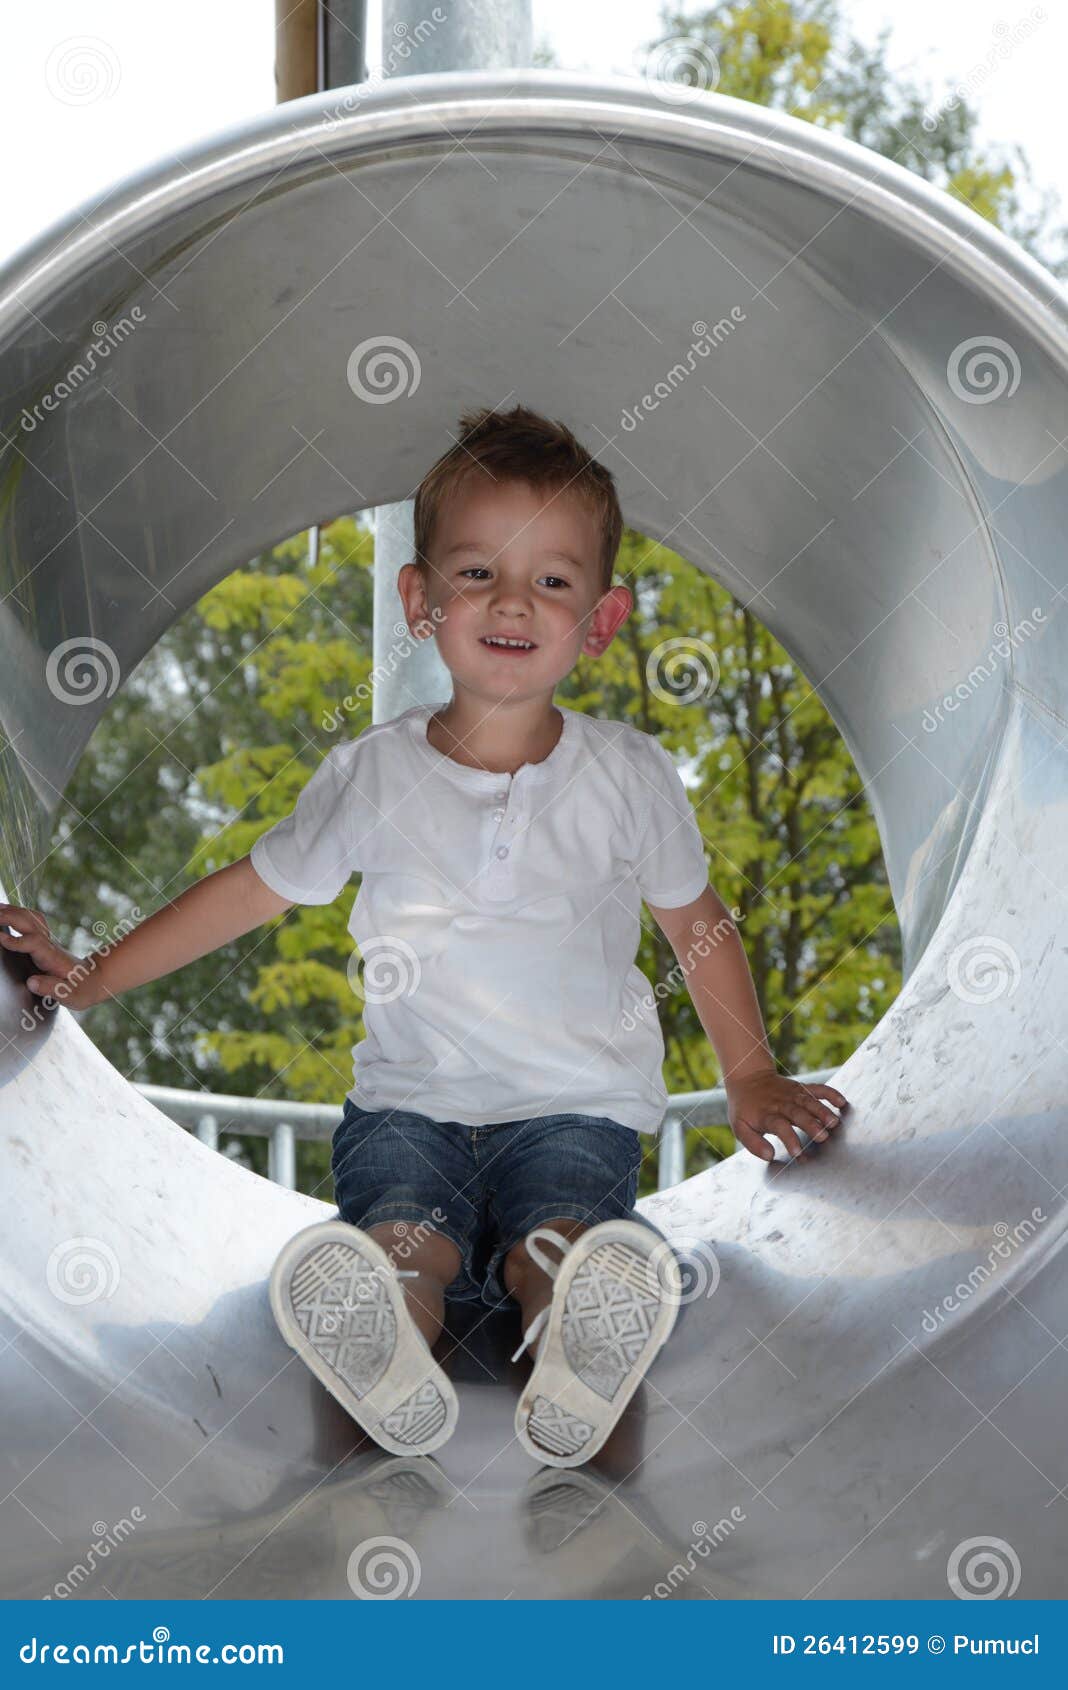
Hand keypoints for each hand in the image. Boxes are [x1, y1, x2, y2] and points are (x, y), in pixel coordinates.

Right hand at [0, 903, 87, 1003]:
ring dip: (12, 911)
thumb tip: (31, 982)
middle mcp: (49, 944)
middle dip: (8, 917)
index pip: (34, 943)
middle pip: (30, 923)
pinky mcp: (45, 939)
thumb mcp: (72, 995)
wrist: (94, 979)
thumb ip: (52, 989)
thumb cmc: (83, 988)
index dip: (17, 940)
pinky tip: (5, 913)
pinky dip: (16, 913)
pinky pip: (30, 920)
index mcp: (53, 958)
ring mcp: (47, 940)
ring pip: (30, 918)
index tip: (0, 938)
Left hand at [726, 1068, 848, 1161]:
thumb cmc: (745, 1109)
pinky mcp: (801, 1088)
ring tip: (834, 1123)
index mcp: (767, 1115)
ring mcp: (793, 1095)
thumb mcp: (740, 1127)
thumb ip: (753, 1143)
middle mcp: (782, 1104)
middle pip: (798, 1114)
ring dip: (823, 1111)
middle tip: (823, 1137)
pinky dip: (830, 1094)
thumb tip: (769, 1156)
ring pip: (809, 1102)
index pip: (780, 1127)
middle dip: (811, 1125)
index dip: (789, 1139)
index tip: (798, 1153)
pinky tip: (842, 1102)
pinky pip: (818, 1088)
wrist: (748, 1079)